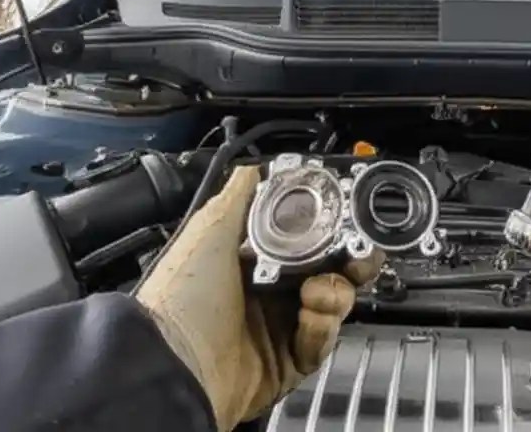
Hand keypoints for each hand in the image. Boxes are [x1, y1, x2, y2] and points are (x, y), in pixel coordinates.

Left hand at [135, 166, 381, 430]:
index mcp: (251, 260)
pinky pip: (322, 343)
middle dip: (348, 264)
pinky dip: (321, 329)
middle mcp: (267, 293)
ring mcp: (278, 328)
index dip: (331, 231)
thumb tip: (256, 167)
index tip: (347, 223)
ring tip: (316, 293)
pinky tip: (307, 320)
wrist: (176, 363)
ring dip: (334, 295)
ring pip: (333, 306)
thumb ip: (241, 195)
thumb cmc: (181, 297)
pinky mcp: (287, 362)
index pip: (307, 239)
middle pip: (329, 272)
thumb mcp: (210, 229)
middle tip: (354, 258)